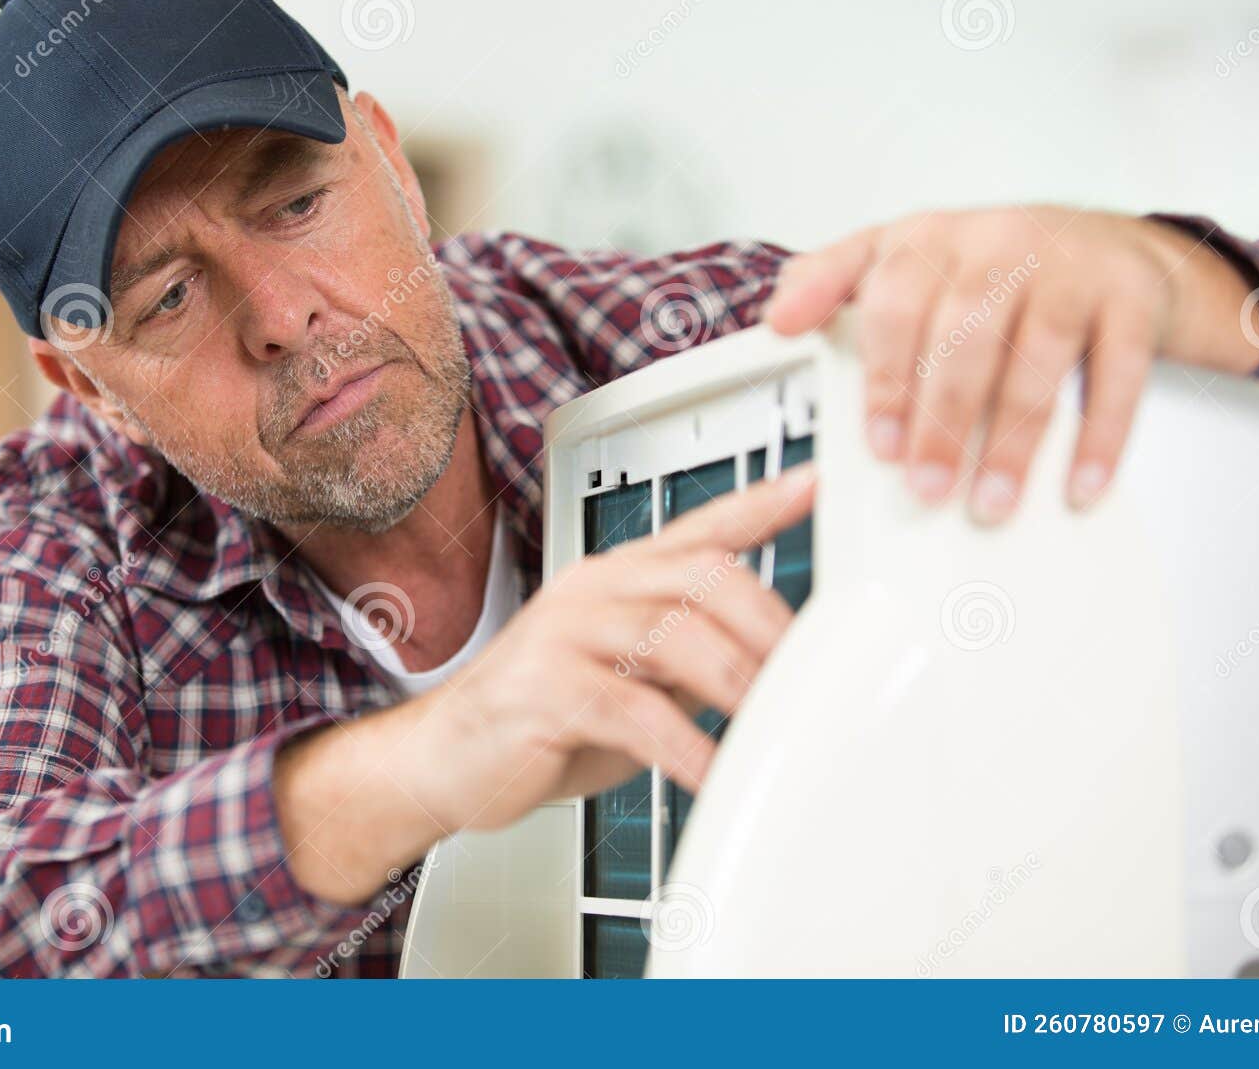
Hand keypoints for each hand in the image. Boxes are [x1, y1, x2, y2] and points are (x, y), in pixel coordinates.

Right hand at [420, 464, 814, 833]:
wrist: (446, 758)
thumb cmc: (545, 718)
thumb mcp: (634, 680)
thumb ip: (693, 661)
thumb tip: (775, 669)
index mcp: (619, 579)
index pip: (698, 529)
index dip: (758, 505)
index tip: (812, 485)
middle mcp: (593, 590)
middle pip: (701, 576)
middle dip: (766, 626)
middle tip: (809, 674)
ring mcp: (564, 633)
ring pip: (672, 635)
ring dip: (734, 684)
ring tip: (768, 727)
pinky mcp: (543, 688)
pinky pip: (633, 711)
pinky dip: (684, 748)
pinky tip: (708, 773)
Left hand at [762, 206, 1258, 522]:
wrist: (1103, 242)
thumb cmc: (988, 263)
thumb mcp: (901, 253)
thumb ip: (831, 281)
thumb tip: (777, 317)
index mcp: (931, 237)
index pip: (894, 302)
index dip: (884, 378)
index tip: (878, 443)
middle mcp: (999, 243)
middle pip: (963, 336)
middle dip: (941, 420)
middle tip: (926, 487)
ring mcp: (1069, 268)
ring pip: (1037, 358)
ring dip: (1010, 441)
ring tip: (989, 500)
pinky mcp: (1129, 297)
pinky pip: (1117, 372)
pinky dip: (1101, 436)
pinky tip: (1078, 484)